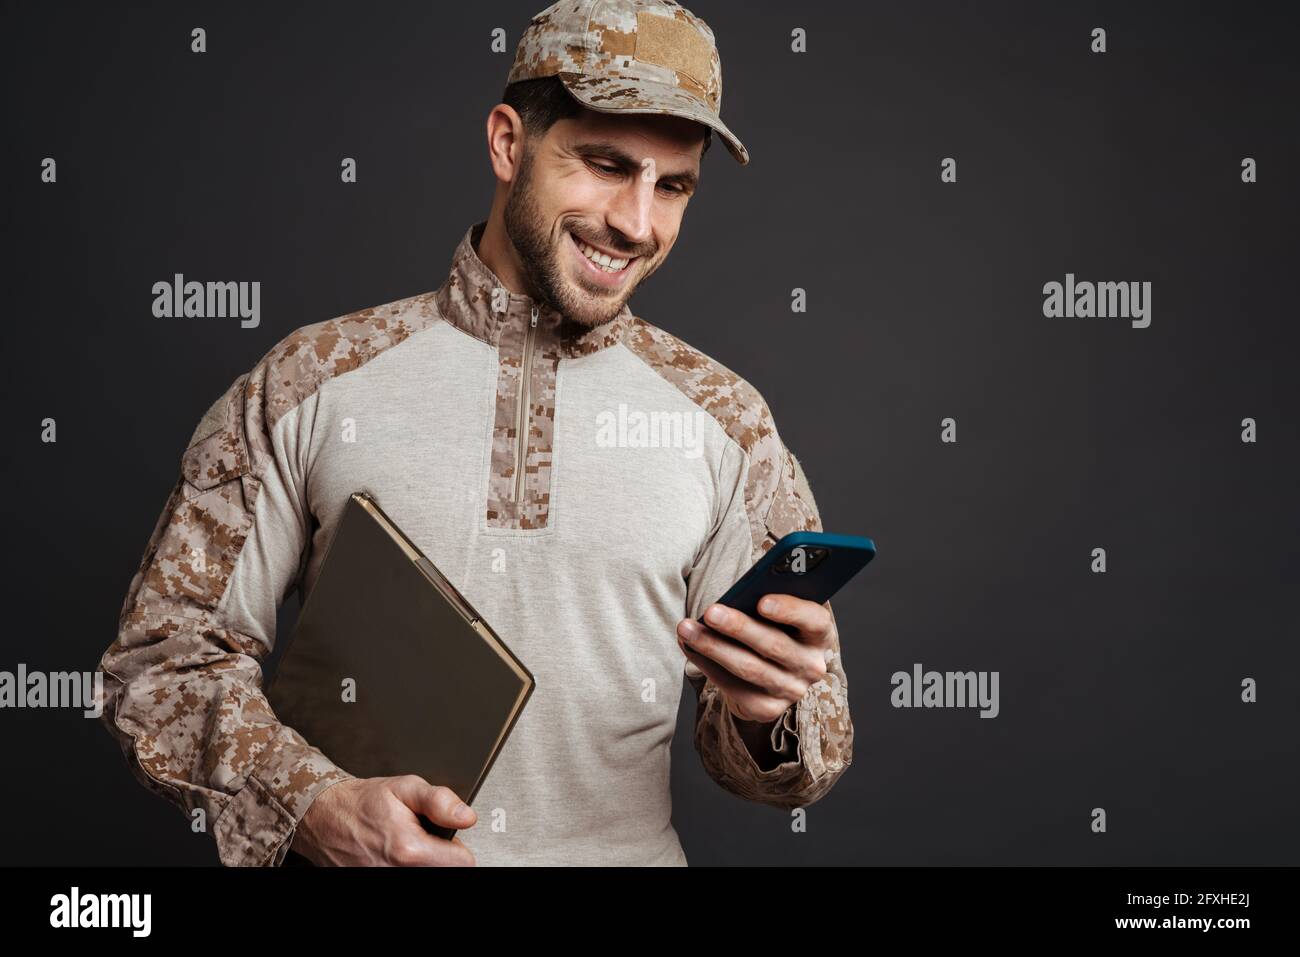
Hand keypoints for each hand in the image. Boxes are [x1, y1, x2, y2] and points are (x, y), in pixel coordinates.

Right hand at [289, 775, 476, 865]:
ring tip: (406, 845)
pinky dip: (403, 867)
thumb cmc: (362, 801)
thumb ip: (440, 801)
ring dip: (421, 862)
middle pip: (443, 872)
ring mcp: (382, 880)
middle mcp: (395, 873)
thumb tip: (466, 816)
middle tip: (422, 837)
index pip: (462, 863)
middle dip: (439, 855)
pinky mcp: (373, 883)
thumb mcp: (405, 787)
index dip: (458, 846)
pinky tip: (393, 855)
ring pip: (425, 875)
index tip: (447, 836)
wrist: (323, 816)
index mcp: (408, 849)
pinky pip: (404, 878)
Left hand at [676, 595, 833, 725]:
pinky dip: (707, 665)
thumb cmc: (771, 628)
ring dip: (714, 647)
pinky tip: (689, 647)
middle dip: (738, 627)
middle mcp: (811, 665)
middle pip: (773, 645)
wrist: (770, 673)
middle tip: (710, 612)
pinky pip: (733, 687)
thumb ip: (767, 597)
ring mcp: (790, 690)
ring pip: (748, 668)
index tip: (761, 601)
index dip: (790, 610)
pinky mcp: (767, 709)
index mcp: (819, 634)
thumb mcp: (778, 612)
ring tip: (686, 629)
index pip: (814, 620)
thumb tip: (740, 585)